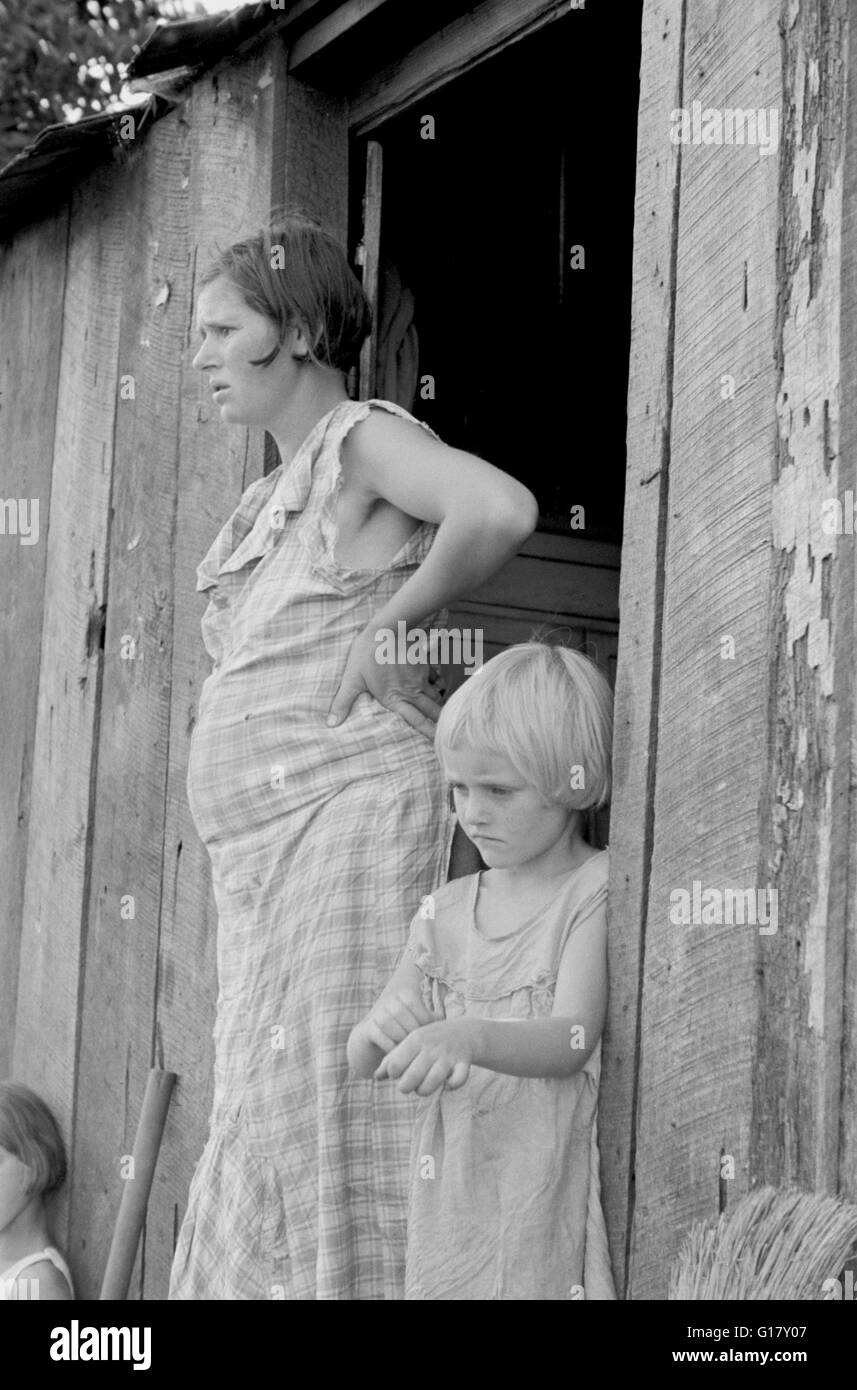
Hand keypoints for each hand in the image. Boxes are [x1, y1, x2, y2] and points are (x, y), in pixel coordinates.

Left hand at [327, 627, 442, 738]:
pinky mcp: (424, 665)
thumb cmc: (364, 655)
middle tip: (447, 732)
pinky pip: (435, 679)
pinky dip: (436, 685)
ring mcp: (419, 677)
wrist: (382, 630)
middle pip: (433, 710)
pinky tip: (434, 688)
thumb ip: (342, 703)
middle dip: (441, 722)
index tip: (438, 742)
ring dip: (438, 706)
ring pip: (435, 696)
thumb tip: (330, 724)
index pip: (417, 720)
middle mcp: (411, 690)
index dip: (429, 732)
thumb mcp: (351, 680)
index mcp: (394, 698)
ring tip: (441, 714)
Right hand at [361, 990, 435, 1055]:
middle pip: (400, 1012)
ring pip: (386, 1021)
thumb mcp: (422, 1025)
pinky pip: (377, 1034)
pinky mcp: (367, 1029)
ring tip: (409, 1050)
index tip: (430, 1034)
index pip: (413, 1002)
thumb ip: (433, 1021)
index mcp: (404, 996)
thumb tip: (447, 1025)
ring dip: (399, 1036)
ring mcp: (376, 1014)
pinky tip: (398, 1054)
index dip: (422, 1018)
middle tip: (420, 1045)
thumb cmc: (410, 1032)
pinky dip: (389, 1045)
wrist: (382, 1043)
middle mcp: (389, 1002)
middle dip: (411, 1029)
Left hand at [375, 1019, 471, 1095]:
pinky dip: (452, 1085)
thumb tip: (376, 1077)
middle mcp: (431, 1047)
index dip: (393, 1075)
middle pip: (412, 1077)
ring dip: (425, 1090)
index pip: (395, 1065)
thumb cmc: (429, 1041)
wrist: (463, 1032)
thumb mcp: (409, 1043)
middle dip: (406, 1087)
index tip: (397, 1074)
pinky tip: (447, 1084)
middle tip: (408, 1085)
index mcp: (415, 1040)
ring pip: (434, 1081)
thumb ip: (392, 1059)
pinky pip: (458, 1079)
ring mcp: (448, 1056)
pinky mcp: (463, 1063)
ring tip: (422, 1089)